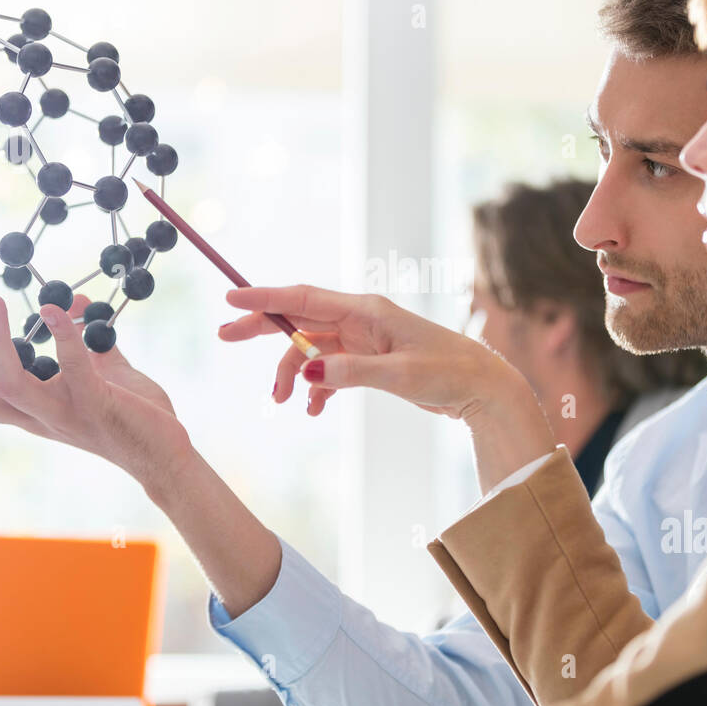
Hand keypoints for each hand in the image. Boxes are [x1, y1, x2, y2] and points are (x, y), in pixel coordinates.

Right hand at [0, 293, 194, 492]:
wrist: (167, 455)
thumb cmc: (132, 415)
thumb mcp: (104, 371)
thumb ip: (85, 341)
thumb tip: (73, 302)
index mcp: (33, 411)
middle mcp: (40, 417)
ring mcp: (66, 414)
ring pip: (11, 387)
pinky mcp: (97, 406)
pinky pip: (74, 371)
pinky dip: (64, 337)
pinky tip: (58, 309)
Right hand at [218, 285, 510, 419]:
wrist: (481, 389)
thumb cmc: (448, 371)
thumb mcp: (399, 374)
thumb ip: (351, 371)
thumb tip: (307, 370)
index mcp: (366, 311)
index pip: (304, 298)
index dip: (265, 297)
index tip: (231, 296)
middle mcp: (361, 319)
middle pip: (300, 318)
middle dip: (263, 330)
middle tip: (225, 336)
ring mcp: (364, 340)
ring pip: (312, 350)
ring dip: (293, 374)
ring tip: (283, 402)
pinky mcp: (370, 361)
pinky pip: (330, 369)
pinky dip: (318, 388)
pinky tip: (315, 409)